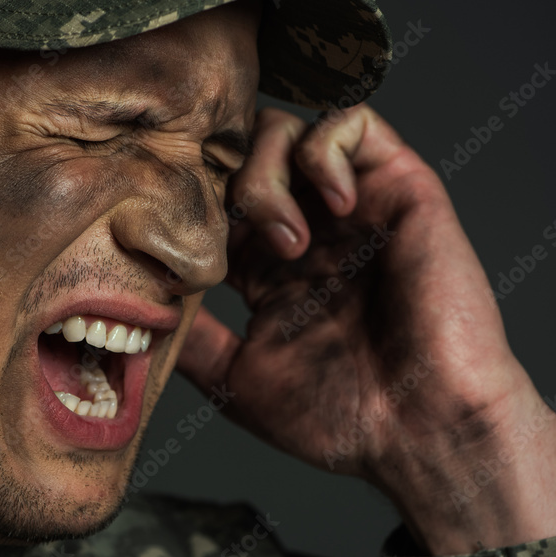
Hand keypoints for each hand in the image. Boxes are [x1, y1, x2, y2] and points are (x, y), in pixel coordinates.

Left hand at [179, 104, 555, 552]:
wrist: (423, 433)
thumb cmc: (340, 418)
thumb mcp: (236, 378)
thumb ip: (192, 336)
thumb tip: (132, 312)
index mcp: (265, 267)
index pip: (211, 201)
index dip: (186, 204)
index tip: (176, 240)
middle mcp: (305, 228)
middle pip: (237, 156)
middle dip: (218, 182)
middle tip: (227, 237)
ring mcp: (348, 207)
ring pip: (285, 130)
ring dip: (266, 173)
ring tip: (287, 242)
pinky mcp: (398, 189)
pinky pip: (354, 122)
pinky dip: (325, 150)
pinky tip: (330, 207)